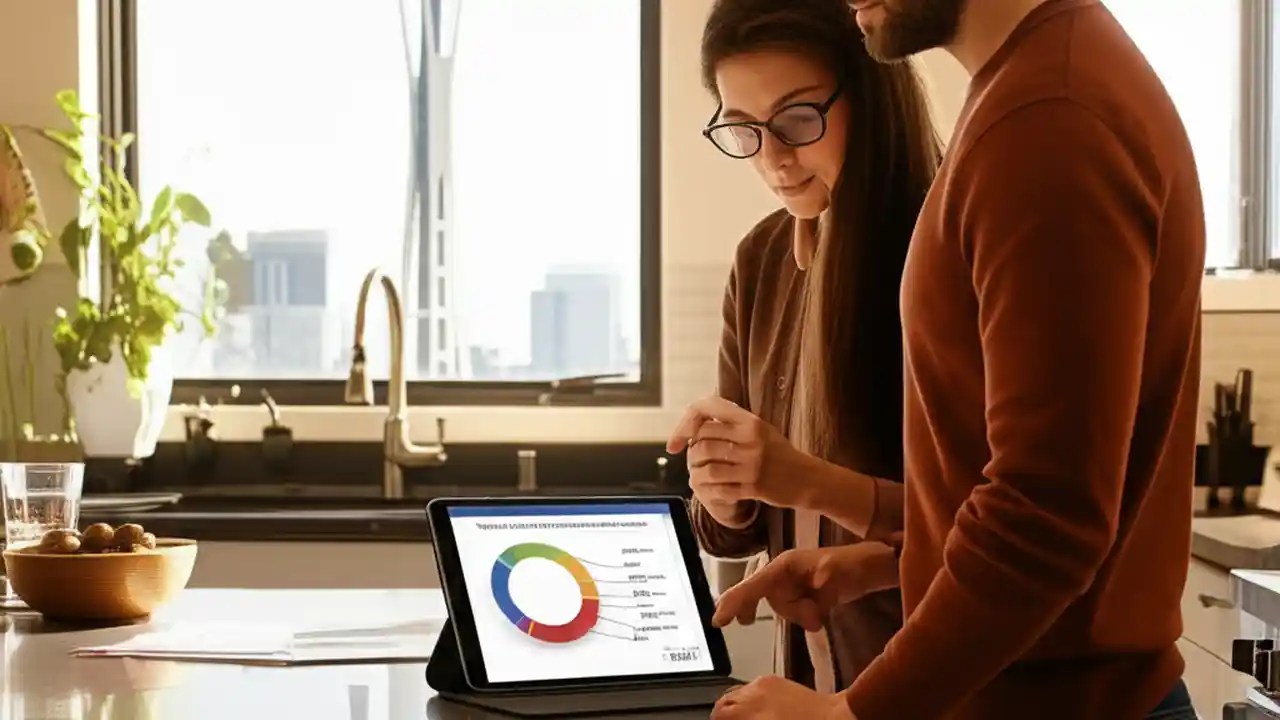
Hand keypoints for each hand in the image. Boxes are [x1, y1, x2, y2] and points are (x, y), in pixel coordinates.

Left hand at [666, 396, 811, 510]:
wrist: (806, 478)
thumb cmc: (778, 453)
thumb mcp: (760, 428)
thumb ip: (732, 422)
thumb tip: (695, 420)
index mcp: (750, 421)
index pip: (707, 409)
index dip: (685, 423)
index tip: (676, 441)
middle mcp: (750, 440)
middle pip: (702, 440)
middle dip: (690, 453)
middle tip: (693, 461)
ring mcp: (752, 464)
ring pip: (706, 467)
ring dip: (696, 474)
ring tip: (697, 476)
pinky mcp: (754, 487)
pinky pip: (718, 489)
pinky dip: (707, 491)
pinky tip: (707, 490)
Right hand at [711, 677, 855, 719]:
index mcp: (748, 711)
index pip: (719, 715)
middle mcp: (753, 694)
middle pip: (723, 704)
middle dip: (724, 717)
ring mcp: (763, 684)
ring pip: (735, 694)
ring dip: (735, 707)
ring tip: (746, 719)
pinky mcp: (774, 680)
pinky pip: (751, 688)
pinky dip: (750, 700)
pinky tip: (761, 711)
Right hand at [712, 543, 898, 630]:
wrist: (872, 569)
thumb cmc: (852, 564)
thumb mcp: (837, 571)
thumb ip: (824, 580)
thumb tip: (814, 593)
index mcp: (783, 566)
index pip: (752, 586)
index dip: (733, 601)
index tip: (718, 621)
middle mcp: (782, 574)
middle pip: (769, 602)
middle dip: (790, 611)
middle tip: (812, 612)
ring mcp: (791, 585)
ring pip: (783, 609)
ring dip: (802, 614)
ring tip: (825, 607)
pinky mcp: (802, 595)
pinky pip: (794, 611)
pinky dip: (807, 615)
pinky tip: (821, 610)